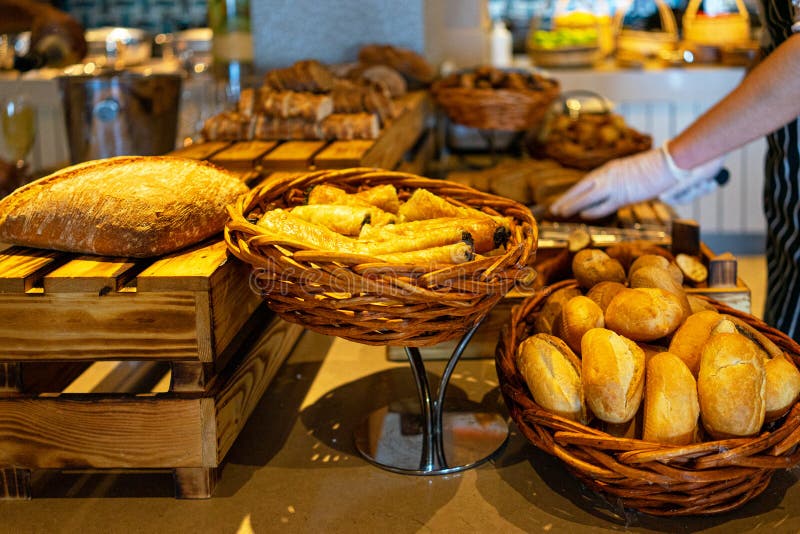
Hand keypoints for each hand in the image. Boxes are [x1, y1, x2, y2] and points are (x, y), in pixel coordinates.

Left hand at [550, 146, 722, 218]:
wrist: (670, 162)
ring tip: (559, 212)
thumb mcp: (630, 172)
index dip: (573, 192)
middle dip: (566, 199)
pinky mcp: (624, 195)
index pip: (585, 181)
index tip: (562, 199)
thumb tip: (611, 191)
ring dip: (572, 205)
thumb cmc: (654, 168)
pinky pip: (603, 205)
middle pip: (581, 188)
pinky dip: (591, 210)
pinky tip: (582, 215)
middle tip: (553, 209)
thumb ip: (619, 180)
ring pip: (586, 196)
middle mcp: (608, 175)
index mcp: (609, 169)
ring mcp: (615, 185)